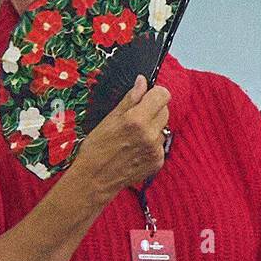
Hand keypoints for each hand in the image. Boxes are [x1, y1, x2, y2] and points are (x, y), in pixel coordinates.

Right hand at [70, 75, 169, 203]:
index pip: (163, 95)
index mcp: (137, 119)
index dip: (155, 93)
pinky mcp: (158, 162)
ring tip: (133, 137)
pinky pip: (161, 144)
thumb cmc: (96, 148)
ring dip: (153, 127)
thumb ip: (130, 98)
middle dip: (153, 110)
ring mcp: (156, 150)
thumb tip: (142, 81)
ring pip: (163, 128)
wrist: (95, 179)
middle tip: (136, 118)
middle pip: (165, 110)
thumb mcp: (110, 118)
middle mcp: (150, 134)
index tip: (148, 96)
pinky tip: (136, 149)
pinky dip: (152, 144)